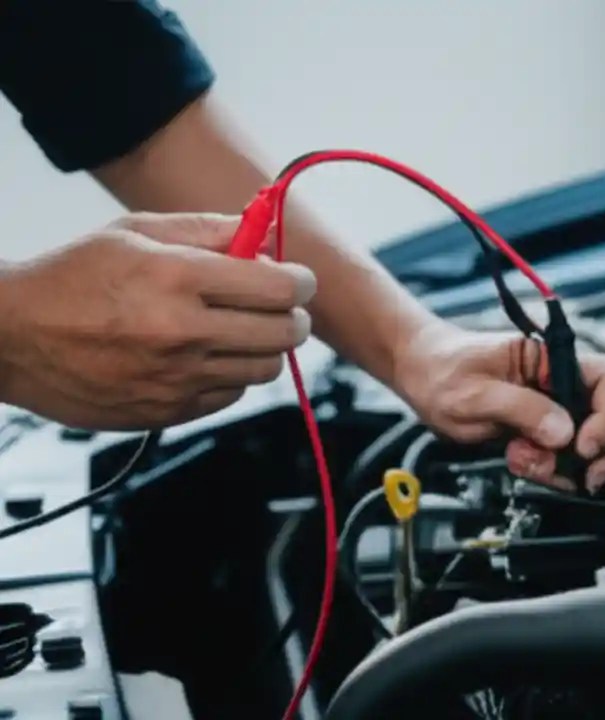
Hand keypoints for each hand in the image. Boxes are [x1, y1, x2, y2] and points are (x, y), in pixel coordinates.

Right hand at [0, 213, 315, 428]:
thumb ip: (209, 230)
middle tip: (278, 305)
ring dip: (265, 347)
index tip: (296, 279)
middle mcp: (181, 332)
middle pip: (285, 333)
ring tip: (240, 329)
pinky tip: (206, 356)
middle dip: (292, 315)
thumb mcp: (135, 233)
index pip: (280, 286)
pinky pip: (231, 396)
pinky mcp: (167, 412)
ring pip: (266, 369)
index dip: (300, 281)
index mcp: (177, 279)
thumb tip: (264, 231)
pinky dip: (231, 375)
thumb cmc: (72, 278)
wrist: (10, 337)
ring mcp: (176, 378)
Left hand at [396, 327, 604, 492]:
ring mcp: (565, 410)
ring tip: (526, 460)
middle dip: (601, 449)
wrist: (424, 376)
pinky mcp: (553, 434)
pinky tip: (525, 463)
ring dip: (574, 466)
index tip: (582, 446)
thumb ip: (520, 408)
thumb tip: (564, 432)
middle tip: (563, 465)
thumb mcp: (473, 393)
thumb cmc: (444, 371)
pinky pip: (578, 461)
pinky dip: (559, 473)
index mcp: (556, 361)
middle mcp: (569, 384)